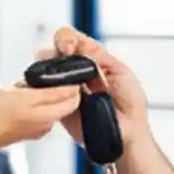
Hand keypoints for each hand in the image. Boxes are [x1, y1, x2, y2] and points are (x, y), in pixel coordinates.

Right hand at [0, 84, 81, 169]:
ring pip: (48, 106)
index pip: (73, 99)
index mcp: (48, 117)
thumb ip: (48, 92)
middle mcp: (46, 126)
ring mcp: (36, 130)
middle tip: (41, 76)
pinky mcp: (26, 131)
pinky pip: (37, 112)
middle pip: (62, 103)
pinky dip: (32, 103)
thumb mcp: (22, 96)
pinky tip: (17, 96)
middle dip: (55, 87)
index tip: (63, 71)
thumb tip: (69, 88)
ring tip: (24, 86)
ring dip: (42, 94)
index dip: (71, 84)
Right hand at [35, 26, 149, 146]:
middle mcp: (78, 71)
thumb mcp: (121, 73)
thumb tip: (81, 44)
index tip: (71, 47)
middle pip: (56, 51)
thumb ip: (100, 57)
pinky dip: (42, 87)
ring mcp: (67, 87)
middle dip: (57, 49)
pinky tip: (50, 87)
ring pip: (47, 70)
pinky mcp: (58, 104)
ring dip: (49, 67)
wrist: (126, 134)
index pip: (74, 40)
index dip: (69, 39)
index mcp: (93, 60)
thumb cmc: (130, 106)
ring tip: (59, 73)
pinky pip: (44, 93)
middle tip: (64, 55)